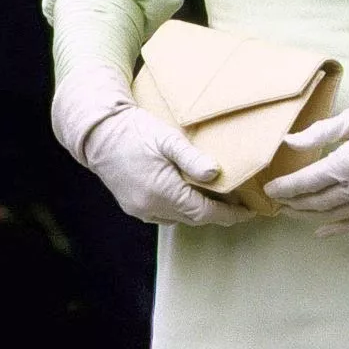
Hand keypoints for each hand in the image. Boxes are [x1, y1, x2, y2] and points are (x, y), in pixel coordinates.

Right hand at [84, 102, 253, 225]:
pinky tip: (190, 194)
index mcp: (162, 192)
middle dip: (218, 213)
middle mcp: (150, 207)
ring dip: (200, 211)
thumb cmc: (135, 130)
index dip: (229, 215)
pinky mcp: (132, 206)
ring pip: (179, 217)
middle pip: (193, 217)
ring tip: (220, 198)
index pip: (204, 213)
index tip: (248, 213)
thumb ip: (191, 158)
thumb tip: (215, 174)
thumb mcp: (167, 138)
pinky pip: (164, 215)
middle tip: (241, 204)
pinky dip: (181, 208)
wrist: (99, 133)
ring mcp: (139, 209)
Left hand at [263, 60, 348, 236]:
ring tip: (291, 213)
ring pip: (333, 214)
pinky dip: (338, 229)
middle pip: (317, 201)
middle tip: (276, 202)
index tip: (269, 189)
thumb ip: (321, 133)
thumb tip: (289, 142)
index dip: (285, 187)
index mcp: (347, 163)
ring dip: (309, 215)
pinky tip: (322, 231)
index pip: (307, 181)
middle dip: (293, 202)